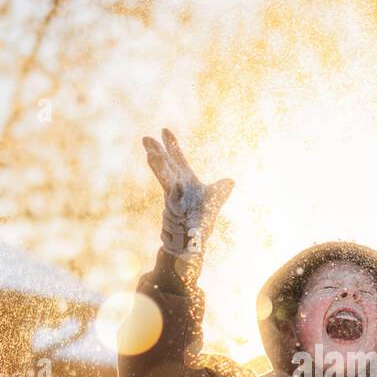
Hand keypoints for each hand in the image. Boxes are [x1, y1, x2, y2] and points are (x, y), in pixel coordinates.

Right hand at [142, 128, 233, 256]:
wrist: (190, 246)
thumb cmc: (198, 224)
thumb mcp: (212, 202)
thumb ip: (219, 190)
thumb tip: (230, 181)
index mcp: (185, 183)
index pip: (177, 161)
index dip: (172, 146)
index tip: (164, 130)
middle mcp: (177, 189)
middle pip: (167, 167)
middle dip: (158, 152)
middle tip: (146, 138)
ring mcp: (175, 201)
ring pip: (166, 181)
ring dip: (159, 167)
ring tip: (150, 153)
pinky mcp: (177, 215)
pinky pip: (173, 201)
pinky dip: (172, 194)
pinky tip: (172, 185)